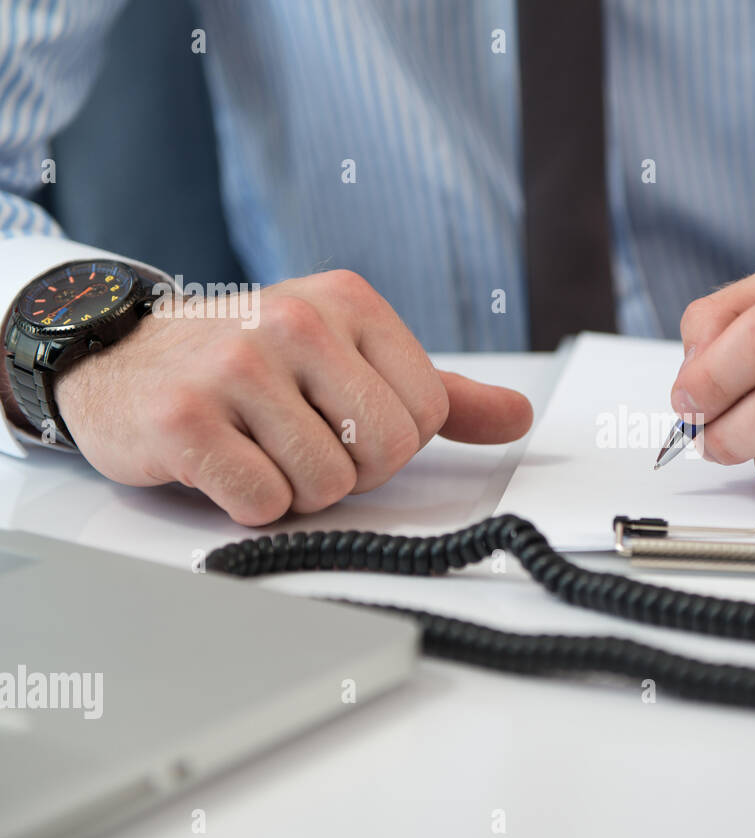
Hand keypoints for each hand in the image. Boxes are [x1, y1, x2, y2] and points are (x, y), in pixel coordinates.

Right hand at [52, 269, 532, 524]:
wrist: (120, 360)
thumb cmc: (248, 364)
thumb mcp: (348, 361)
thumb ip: (438, 394)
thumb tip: (518, 416)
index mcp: (347, 301)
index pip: (427, 412)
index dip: (391, 441)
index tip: (342, 420)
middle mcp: (294, 319)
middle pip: (385, 451)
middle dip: (350, 470)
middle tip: (299, 439)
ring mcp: (235, 365)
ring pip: (326, 485)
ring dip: (296, 489)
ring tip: (256, 447)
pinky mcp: (183, 418)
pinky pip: (264, 502)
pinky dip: (249, 505)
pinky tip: (221, 464)